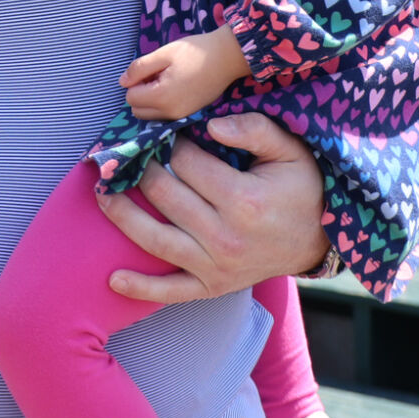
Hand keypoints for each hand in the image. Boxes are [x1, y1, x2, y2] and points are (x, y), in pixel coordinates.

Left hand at [97, 112, 327, 303]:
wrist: (318, 241)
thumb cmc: (302, 188)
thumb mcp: (291, 150)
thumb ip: (254, 129)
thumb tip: (211, 125)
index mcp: (244, 200)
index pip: (187, 163)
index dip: (169, 143)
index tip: (162, 133)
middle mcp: (225, 236)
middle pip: (164, 196)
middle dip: (140, 170)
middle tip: (125, 155)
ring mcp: (215, 266)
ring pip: (155, 240)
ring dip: (121, 215)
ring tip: (100, 193)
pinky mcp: (211, 286)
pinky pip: (170, 291)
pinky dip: (140, 288)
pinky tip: (112, 278)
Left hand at [121, 26, 250, 121]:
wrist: (227, 57)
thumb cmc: (194, 52)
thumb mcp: (162, 54)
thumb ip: (139, 68)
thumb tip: (122, 82)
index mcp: (161, 97)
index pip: (130, 98)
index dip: (135, 82)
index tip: (150, 69)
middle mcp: (170, 113)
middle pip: (138, 111)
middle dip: (141, 94)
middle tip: (156, 75)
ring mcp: (181, 116)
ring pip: (151, 116)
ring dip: (151, 101)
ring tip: (166, 81)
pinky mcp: (190, 115)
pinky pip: (166, 116)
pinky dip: (163, 105)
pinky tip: (176, 88)